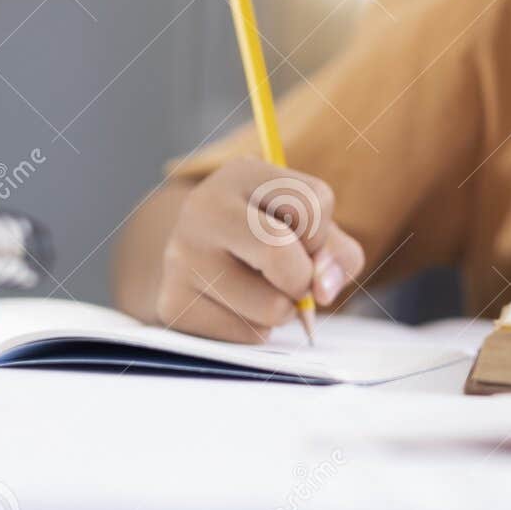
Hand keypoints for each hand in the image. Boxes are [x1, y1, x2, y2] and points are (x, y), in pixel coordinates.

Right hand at [155, 159, 365, 341]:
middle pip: (280, 252)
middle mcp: (203, 208)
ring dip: (282, 310)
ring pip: (271, 306)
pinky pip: (247, 335)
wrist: (197, 265)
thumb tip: (321, 292)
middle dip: (303, 277)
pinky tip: (235, 308)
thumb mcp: (309, 229)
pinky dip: (256, 331)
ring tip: (258, 291)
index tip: (301, 237)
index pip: (313, 203)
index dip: (321, 233)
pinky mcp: (174, 305)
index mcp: (241, 173)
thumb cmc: (267, 241)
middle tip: (290, 277)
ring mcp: (180, 257)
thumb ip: (336, 253)